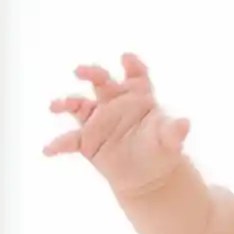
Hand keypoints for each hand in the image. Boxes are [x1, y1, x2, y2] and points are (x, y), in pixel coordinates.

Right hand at [43, 52, 191, 192]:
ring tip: (56, 106)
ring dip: (66, 102)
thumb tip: (185, 124)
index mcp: (138, 96)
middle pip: (101, 80)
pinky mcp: (87, 140)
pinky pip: (70, 139)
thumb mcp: (170, 141)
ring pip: (79, 104)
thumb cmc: (160, 149)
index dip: (132, 66)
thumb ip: (174, 131)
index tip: (127, 59)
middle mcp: (115, 102)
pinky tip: (49, 150)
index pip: (136, 75)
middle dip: (92, 73)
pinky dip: (58, 144)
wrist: (148, 175)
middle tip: (81, 71)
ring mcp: (98, 119)